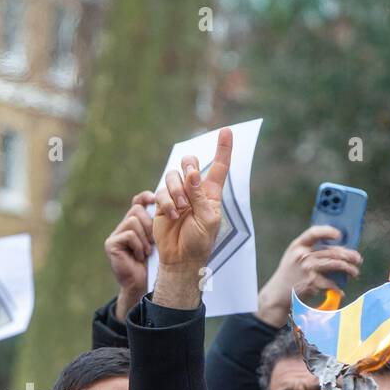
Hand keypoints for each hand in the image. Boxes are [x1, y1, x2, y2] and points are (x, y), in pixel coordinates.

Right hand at [105, 190, 155, 320]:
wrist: (142, 285)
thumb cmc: (154, 263)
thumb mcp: (161, 239)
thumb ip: (160, 222)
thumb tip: (167, 204)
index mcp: (136, 222)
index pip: (138, 201)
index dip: (146, 197)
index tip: (155, 199)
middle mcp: (123, 226)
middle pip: (137, 210)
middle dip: (149, 224)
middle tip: (153, 241)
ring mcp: (115, 235)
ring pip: (133, 221)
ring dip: (144, 238)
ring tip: (146, 251)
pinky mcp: (111, 244)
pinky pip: (129, 234)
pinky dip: (138, 245)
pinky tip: (139, 257)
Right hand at [150, 128, 232, 308]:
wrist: (181, 258)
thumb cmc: (200, 242)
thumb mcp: (208, 219)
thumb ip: (200, 196)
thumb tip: (191, 174)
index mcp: (212, 193)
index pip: (219, 166)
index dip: (223, 149)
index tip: (227, 131)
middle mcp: (194, 190)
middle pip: (190, 162)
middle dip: (188, 167)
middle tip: (189, 180)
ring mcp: (178, 195)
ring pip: (173, 175)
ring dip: (177, 190)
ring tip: (181, 209)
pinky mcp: (163, 202)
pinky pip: (161, 191)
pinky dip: (167, 202)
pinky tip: (172, 215)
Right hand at [258, 225, 361, 326]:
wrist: (277, 294)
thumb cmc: (289, 276)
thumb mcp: (293, 258)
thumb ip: (310, 251)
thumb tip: (338, 252)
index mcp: (297, 246)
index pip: (314, 232)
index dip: (328, 231)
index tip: (339, 235)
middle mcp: (303, 255)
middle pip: (332, 251)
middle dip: (348, 255)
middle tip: (357, 260)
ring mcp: (308, 268)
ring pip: (336, 264)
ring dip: (349, 269)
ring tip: (354, 273)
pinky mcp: (312, 282)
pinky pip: (331, 283)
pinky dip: (337, 289)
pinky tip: (340, 291)